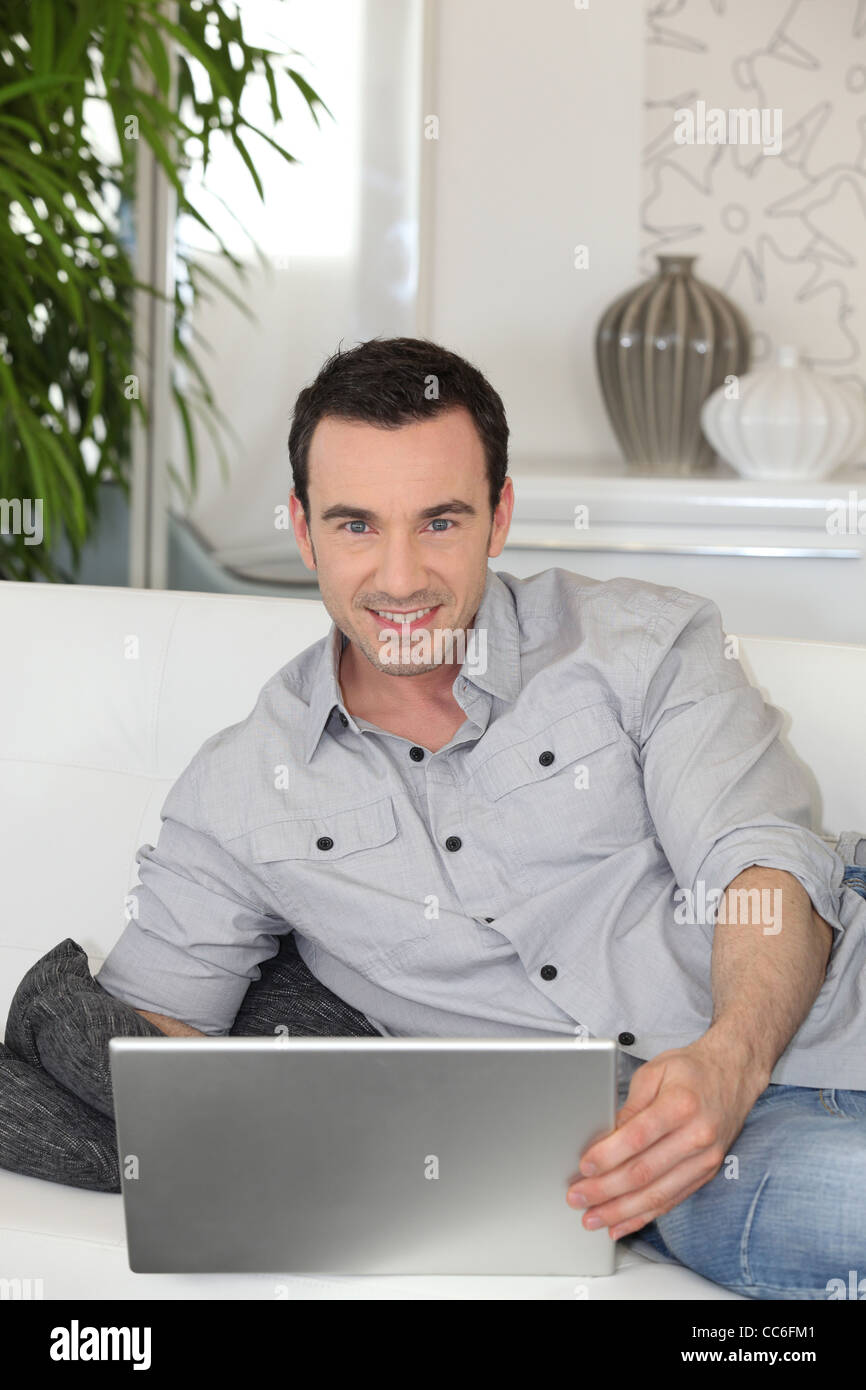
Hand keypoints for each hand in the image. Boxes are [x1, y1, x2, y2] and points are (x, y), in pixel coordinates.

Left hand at [565, 1033, 766, 1240]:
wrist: (732, 1075)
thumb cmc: (690, 1071)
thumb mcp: (654, 1072)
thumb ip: (630, 1105)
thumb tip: (605, 1138)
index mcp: (681, 1105)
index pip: (638, 1137)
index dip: (608, 1155)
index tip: (584, 1166)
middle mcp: (697, 1136)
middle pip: (644, 1172)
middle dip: (605, 1190)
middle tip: (577, 1198)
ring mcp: (705, 1159)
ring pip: (657, 1194)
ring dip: (621, 1211)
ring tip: (593, 1219)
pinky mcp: (706, 1173)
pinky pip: (672, 1201)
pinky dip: (644, 1216)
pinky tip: (621, 1224)